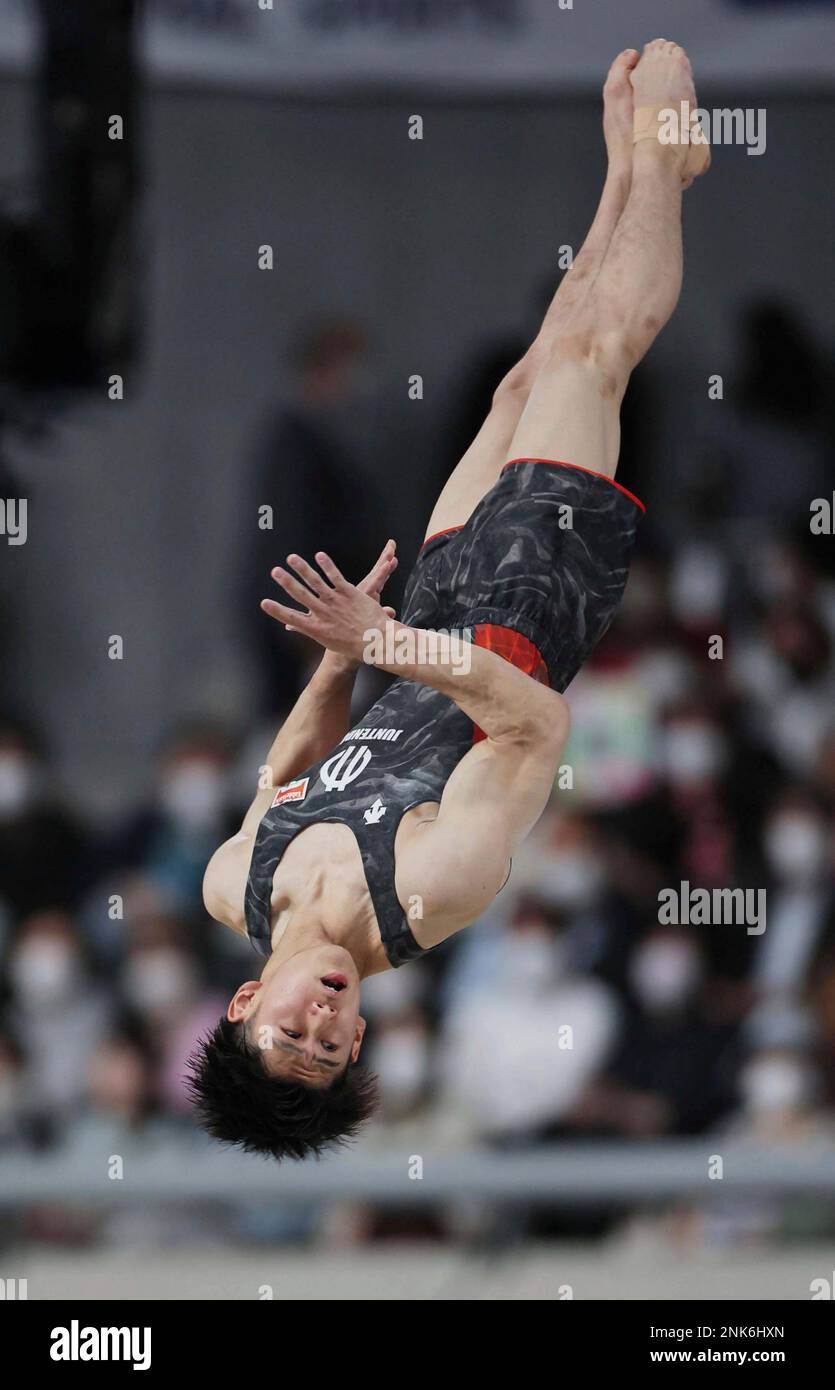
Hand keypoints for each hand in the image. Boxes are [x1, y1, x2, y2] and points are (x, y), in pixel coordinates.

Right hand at [262, 540, 397, 669]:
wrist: (376, 641)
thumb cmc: (352, 644)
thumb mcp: (327, 640)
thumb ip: (309, 628)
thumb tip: (291, 625)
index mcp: (316, 628)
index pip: (292, 618)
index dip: (277, 611)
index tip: (264, 603)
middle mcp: (324, 613)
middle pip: (301, 595)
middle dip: (286, 582)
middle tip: (275, 572)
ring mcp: (336, 602)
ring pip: (316, 582)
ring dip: (302, 568)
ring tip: (291, 558)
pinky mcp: (349, 593)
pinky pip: (335, 577)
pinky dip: (327, 566)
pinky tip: (319, 555)